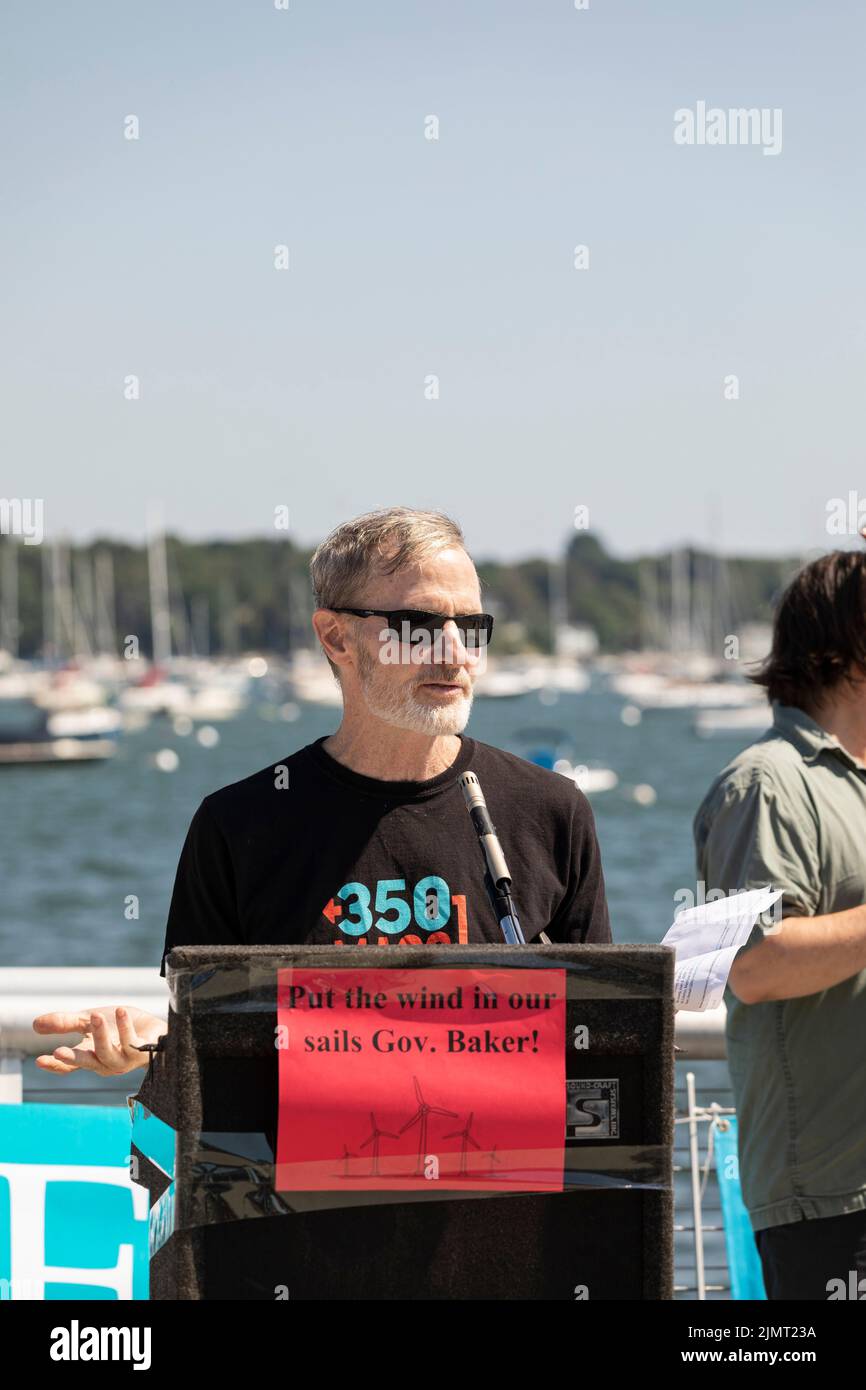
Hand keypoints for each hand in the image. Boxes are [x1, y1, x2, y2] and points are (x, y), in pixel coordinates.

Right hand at [32, 1005, 167, 1076]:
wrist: (153, 1029)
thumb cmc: (118, 1028)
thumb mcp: (88, 1021)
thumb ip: (65, 1023)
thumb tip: (34, 1024)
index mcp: (91, 1056)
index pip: (69, 1066)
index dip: (55, 1065)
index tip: (40, 1060)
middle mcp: (106, 1062)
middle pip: (87, 1062)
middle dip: (73, 1058)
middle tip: (59, 1052)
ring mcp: (125, 1059)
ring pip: (109, 1053)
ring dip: (101, 1035)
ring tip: (96, 1016)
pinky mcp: (143, 1051)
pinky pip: (132, 1042)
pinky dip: (126, 1027)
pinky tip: (121, 1011)